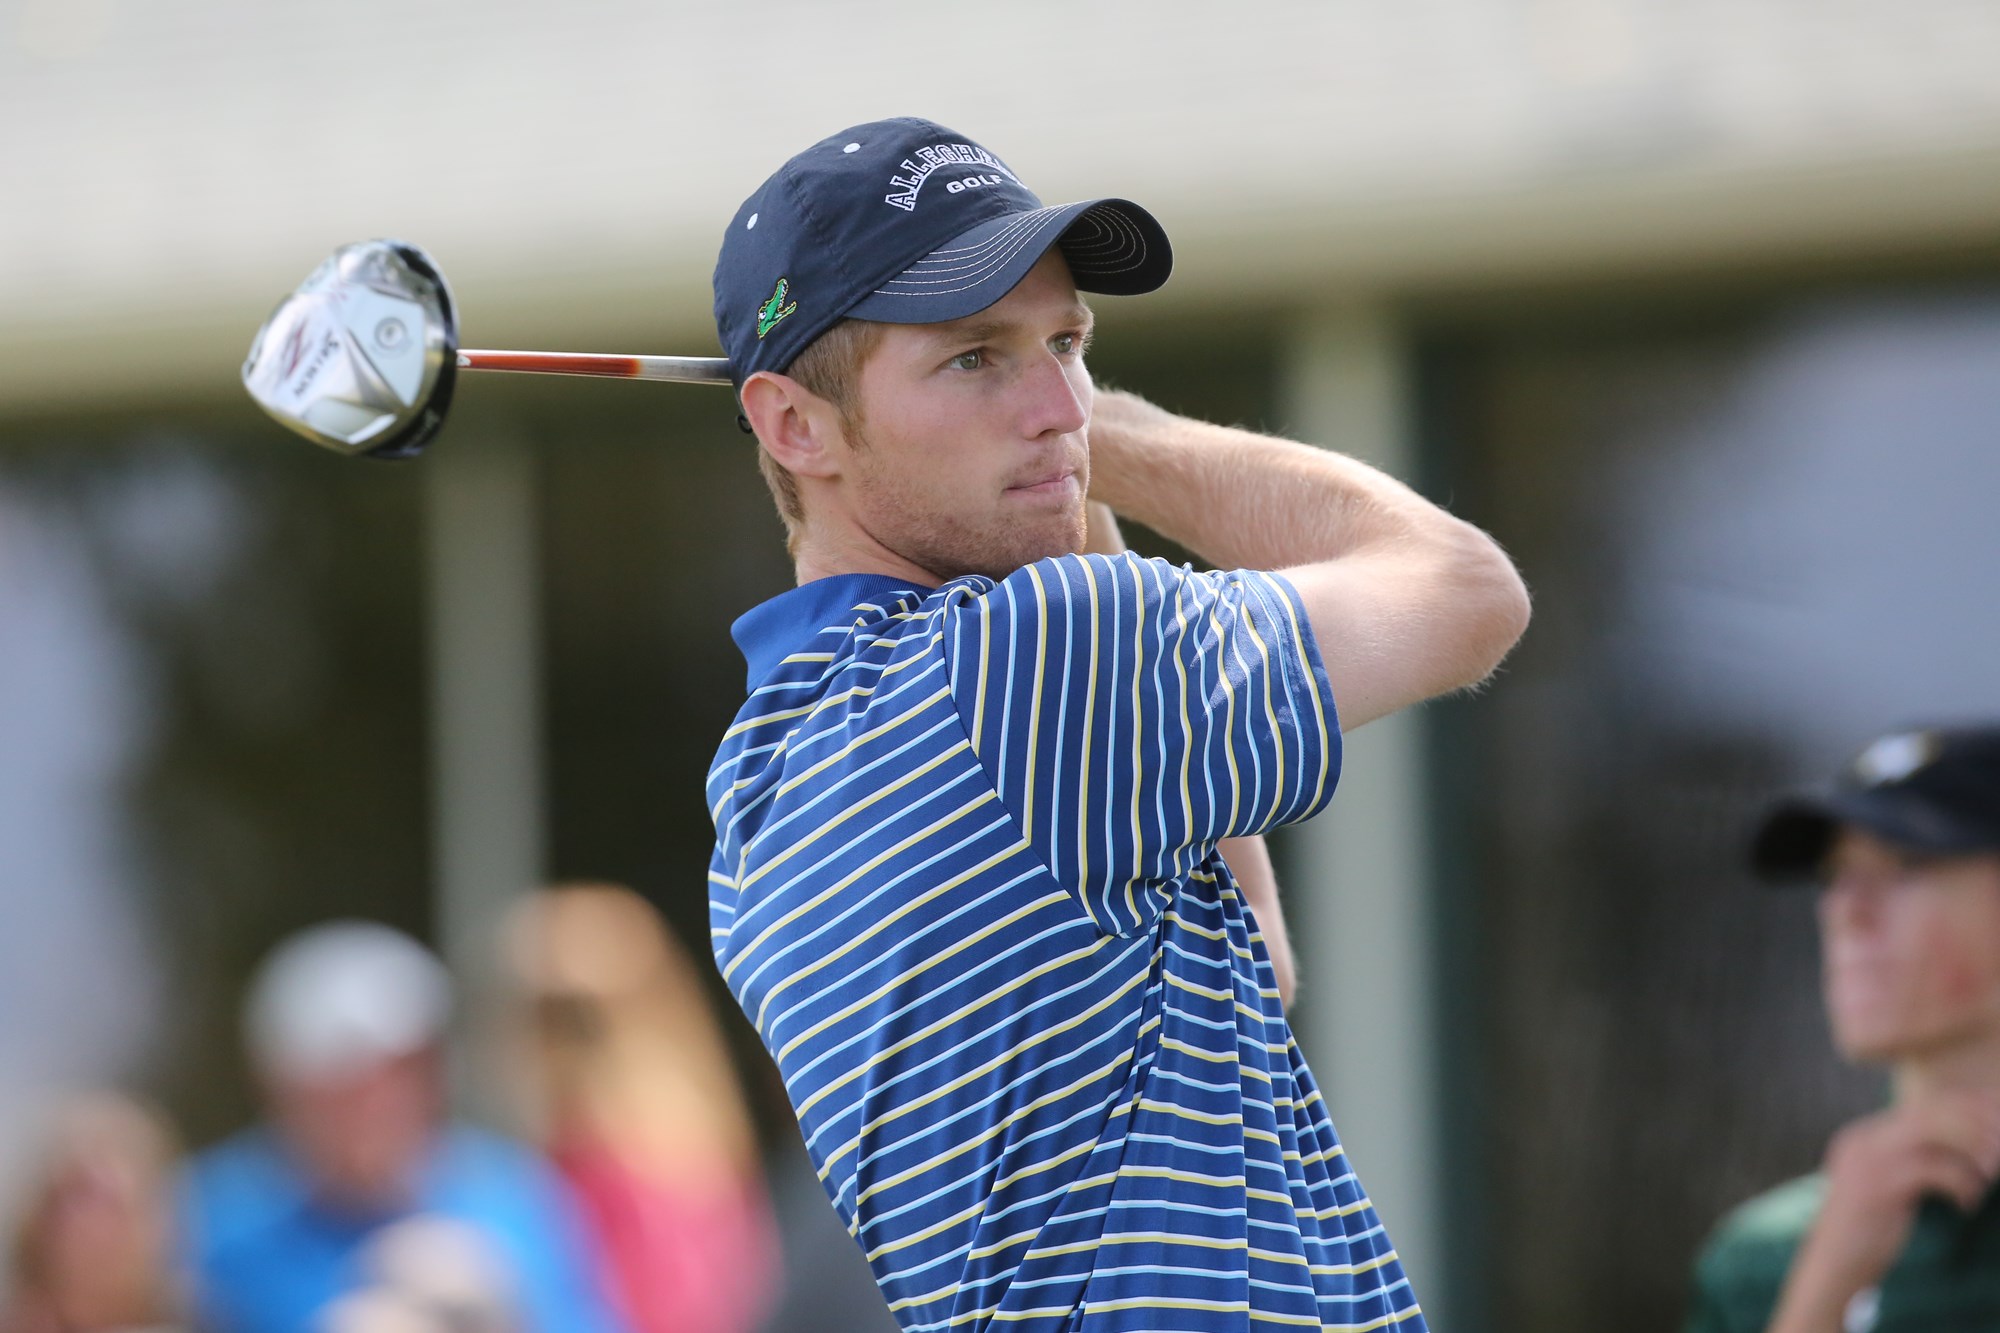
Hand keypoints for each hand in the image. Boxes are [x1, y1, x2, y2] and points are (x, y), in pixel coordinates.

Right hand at [1770, 1090, 1999, 1330]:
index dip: (1964, 1111)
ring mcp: (1869, 1160)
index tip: (1994, 1125)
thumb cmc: (1867, 1230)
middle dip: (1974, 1126)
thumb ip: (1904, 1159)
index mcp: (1865, 1135)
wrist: (1834, 1264)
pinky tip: (1967, 1205)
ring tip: (1989, 1175)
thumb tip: (1955, 1145)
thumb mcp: (1882, 1184)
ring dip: (1971, 1152)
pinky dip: (1963, 1184)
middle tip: (1999, 1152)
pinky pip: (1936, 1170)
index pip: (1923, 1106)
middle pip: (1930, 1112)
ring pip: (1934, 1132)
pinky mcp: (1880, 1185)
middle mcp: (1864, 1139)